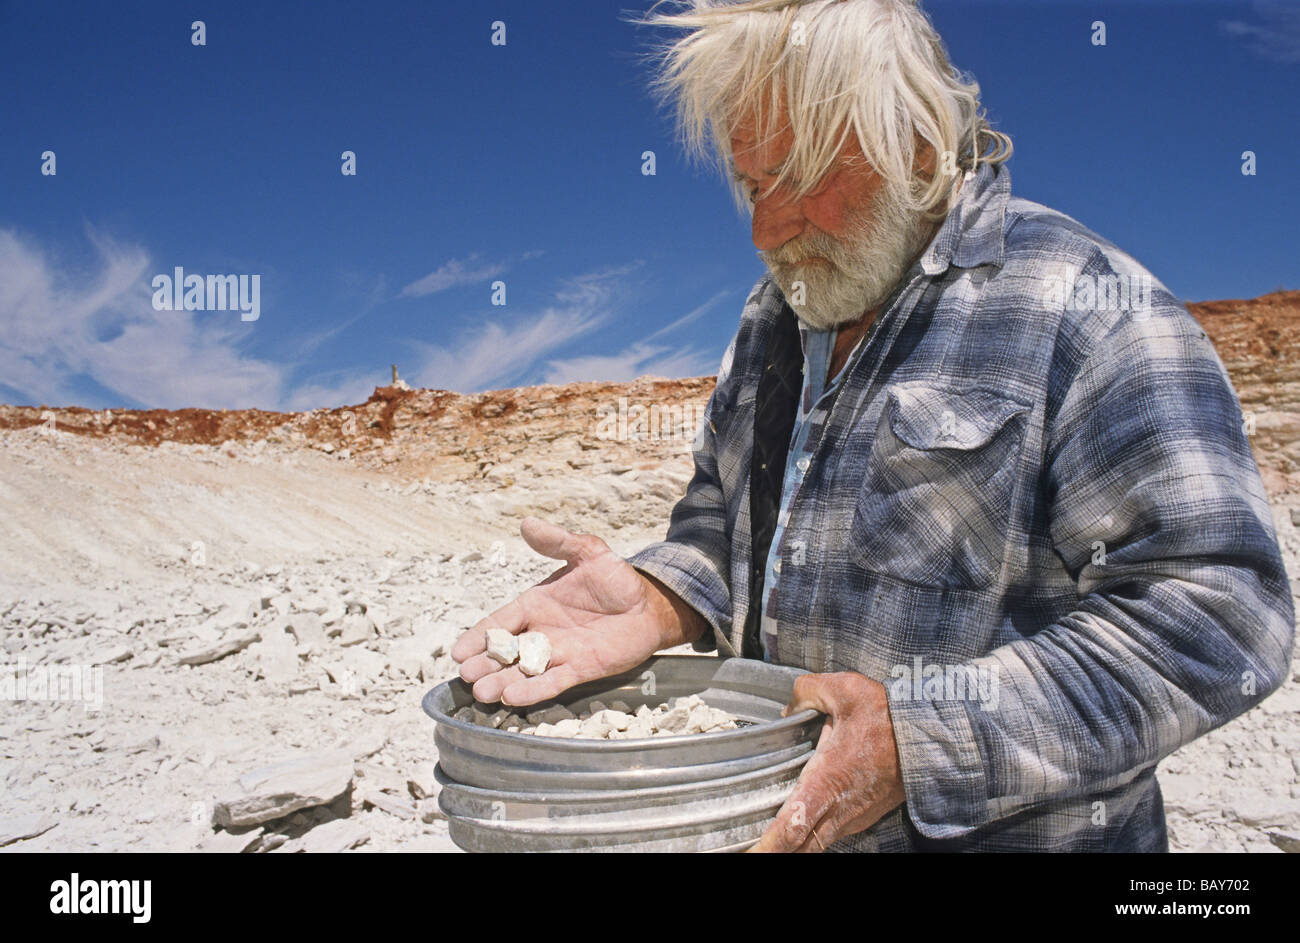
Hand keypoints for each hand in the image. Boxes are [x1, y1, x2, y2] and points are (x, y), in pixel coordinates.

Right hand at [451, 517, 702, 706]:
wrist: (648, 604)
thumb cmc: (615, 579)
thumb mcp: (587, 552)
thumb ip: (557, 542)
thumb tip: (527, 524)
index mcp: (535, 604)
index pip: (500, 622)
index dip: (479, 636)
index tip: (459, 651)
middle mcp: (541, 631)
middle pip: (505, 651)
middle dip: (485, 664)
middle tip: (466, 675)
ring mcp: (560, 653)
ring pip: (524, 670)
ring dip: (502, 681)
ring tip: (482, 693)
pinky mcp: (580, 668)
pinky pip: (552, 682)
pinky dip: (533, 690)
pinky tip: (513, 698)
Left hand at [749, 672, 905, 852]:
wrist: (934, 736)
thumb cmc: (891, 716)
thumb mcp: (843, 688)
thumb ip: (806, 692)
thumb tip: (789, 707)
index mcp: (827, 783)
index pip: (791, 829)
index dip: (767, 848)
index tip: (750, 855)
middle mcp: (840, 808)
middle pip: (799, 847)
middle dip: (774, 852)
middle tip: (751, 850)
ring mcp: (854, 816)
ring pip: (817, 841)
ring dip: (793, 842)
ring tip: (768, 839)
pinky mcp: (865, 814)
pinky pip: (832, 829)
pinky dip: (813, 831)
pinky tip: (801, 817)